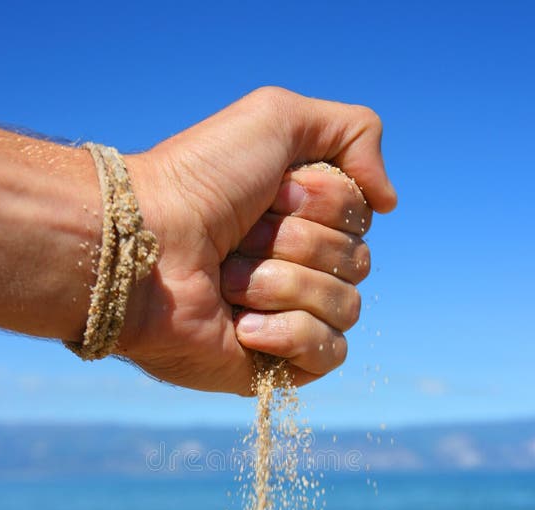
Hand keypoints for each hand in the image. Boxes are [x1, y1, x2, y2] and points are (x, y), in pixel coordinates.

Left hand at [122, 87, 395, 394]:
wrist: (143, 247)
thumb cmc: (199, 182)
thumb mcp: (278, 118)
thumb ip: (354, 132)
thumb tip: (391, 202)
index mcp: (303, 216)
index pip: (361, 216)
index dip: (320, 202)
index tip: (268, 194)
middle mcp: (300, 265)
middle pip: (359, 261)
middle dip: (295, 244)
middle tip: (238, 239)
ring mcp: (289, 317)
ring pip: (347, 305)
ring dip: (281, 284)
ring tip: (226, 283)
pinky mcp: (277, 365)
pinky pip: (330, 352)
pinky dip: (288, 334)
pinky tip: (242, 327)